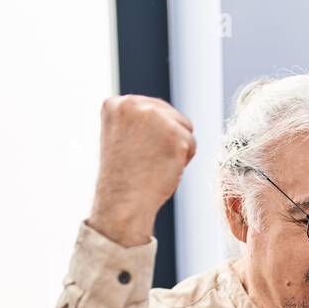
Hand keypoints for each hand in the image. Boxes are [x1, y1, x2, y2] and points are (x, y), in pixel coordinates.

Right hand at [88, 95, 195, 246]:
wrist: (123, 203)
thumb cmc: (123, 177)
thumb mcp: (121, 136)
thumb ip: (137, 120)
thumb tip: (164, 112)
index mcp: (115, 104)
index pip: (151, 108)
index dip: (151, 134)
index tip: (136, 151)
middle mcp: (134, 105)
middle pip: (171, 115)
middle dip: (166, 139)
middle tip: (147, 161)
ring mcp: (155, 118)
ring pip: (184, 128)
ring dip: (177, 148)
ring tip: (155, 165)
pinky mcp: (175, 134)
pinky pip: (192, 144)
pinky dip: (183, 161)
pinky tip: (164, 170)